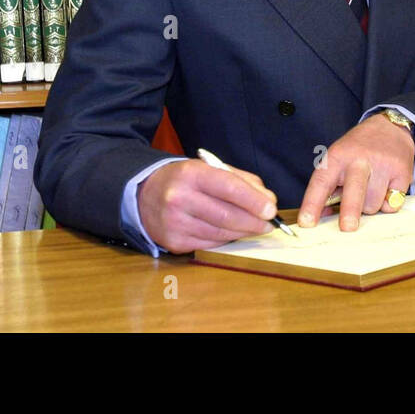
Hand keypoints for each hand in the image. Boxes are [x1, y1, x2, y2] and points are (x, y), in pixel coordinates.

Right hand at [138, 159, 277, 253]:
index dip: (253, 200)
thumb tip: (267, 200)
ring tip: (256, 228)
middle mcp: (179, 198)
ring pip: (220, 232)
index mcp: (190, 173)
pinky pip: (210, 244)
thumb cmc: (184, 180)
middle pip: (226, 215)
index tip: (271, 209)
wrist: (143, 195)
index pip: (228, 187)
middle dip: (253, 221)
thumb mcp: (208, 169)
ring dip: (243, 232)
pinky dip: (226, 239)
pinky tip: (233, 233)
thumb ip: (240, 181)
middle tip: (269, 223)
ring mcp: (174, 222)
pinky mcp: (174, 242)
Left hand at [298, 114, 414, 231]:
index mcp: (337, 157)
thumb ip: (329, 188)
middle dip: (350, 210)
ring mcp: (383, 165)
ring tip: (370, 191)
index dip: (312, 203)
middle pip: (354, 190)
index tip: (306, 222)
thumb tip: (321, 217)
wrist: (390, 128)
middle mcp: (359, 159)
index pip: (322, 182)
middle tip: (347, 227)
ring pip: (373, 204)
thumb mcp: (338, 160)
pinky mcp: (402, 172)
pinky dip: (387, 203)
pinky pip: (392, 204)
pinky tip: (386, 187)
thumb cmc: (358, 150)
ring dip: (369, 206)